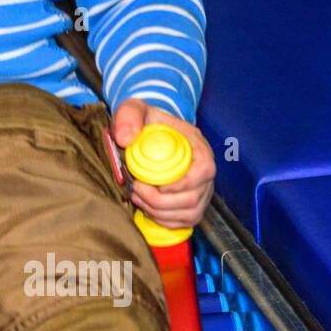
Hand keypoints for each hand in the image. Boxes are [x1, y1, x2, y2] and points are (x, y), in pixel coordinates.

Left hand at [112, 98, 214, 230]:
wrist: (148, 133)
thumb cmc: (145, 122)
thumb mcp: (134, 110)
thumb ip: (129, 116)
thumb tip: (126, 139)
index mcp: (198, 146)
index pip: (204, 170)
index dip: (181, 184)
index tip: (153, 183)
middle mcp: (204, 169)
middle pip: (194, 198)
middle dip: (160, 202)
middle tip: (136, 191)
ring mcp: (201, 188)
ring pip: (190, 213)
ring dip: (160, 213)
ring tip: (137, 199)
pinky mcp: (192, 202)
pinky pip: (185, 221)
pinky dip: (164, 220)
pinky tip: (147, 209)